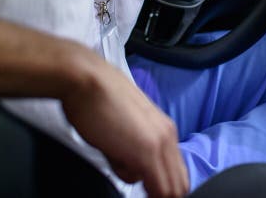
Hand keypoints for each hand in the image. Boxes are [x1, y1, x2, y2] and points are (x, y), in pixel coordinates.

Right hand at [62, 56, 187, 197]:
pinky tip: (117, 163)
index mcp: (164, 129)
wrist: (86, 80)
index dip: (163, 187)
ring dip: (145, 189)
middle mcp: (168, 135)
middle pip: (178, 184)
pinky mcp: (146, 152)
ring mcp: (159, 144)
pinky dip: (144, 192)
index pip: (176, 172)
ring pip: (170, 189)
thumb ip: (136, 147)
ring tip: (116, 160)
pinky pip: (157, 189)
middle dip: (159, 193)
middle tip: (135, 185)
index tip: (147, 189)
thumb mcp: (125, 125)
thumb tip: (133, 168)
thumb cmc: (96, 99)